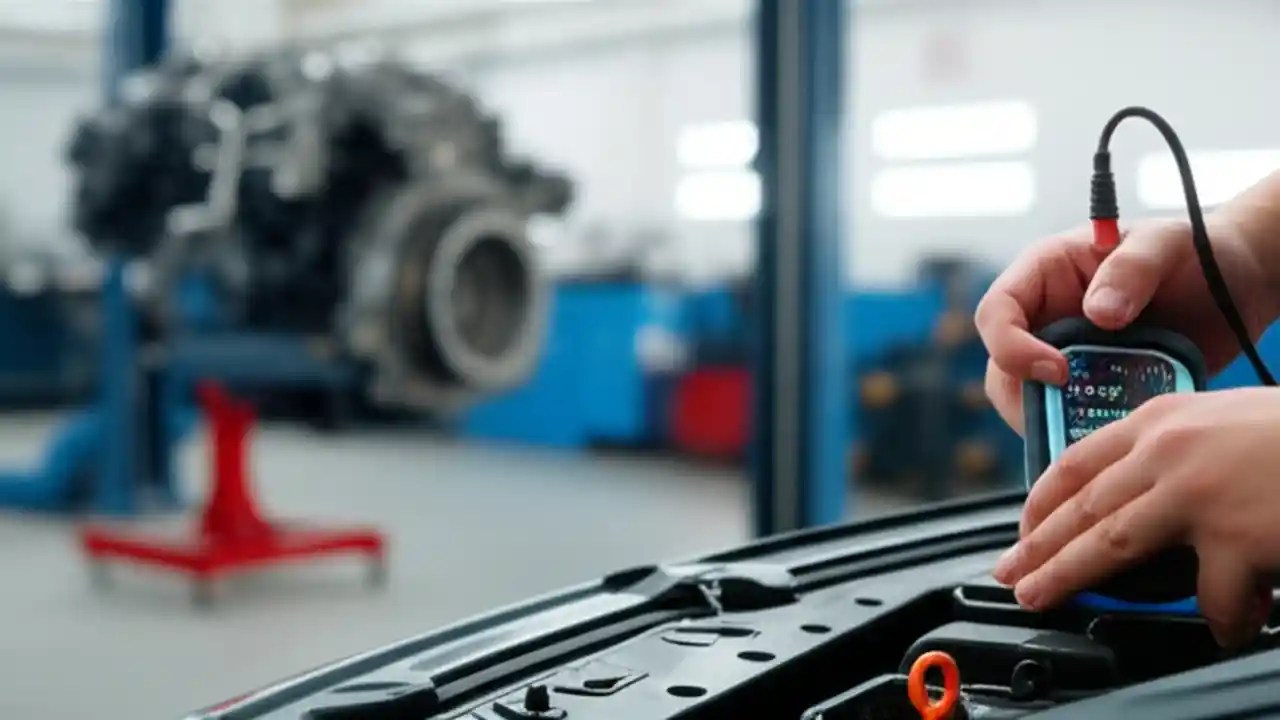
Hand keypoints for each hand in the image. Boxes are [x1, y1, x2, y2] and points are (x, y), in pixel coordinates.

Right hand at [975, 216, 1278, 433]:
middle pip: (1002, 369)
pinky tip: (1119, 434)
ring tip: (1102, 429)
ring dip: (1056, 421)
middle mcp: (1044, 318)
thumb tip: (1099, 313)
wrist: (1236, 288)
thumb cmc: (1195, 252)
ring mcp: (1065, 356)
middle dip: (1027, 398)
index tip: (1057, 370)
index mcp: (1044, 274)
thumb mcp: (1166, 244)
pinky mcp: (1090, 389)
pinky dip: (1086, 433)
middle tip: (1072, 415)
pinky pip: (1069, 419)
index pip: (995, 312)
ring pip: (1029, 401)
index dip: (1010, 347)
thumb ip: (1132, 268)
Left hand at [992, 388, 1279, 647]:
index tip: (1023, 528)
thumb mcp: (1225, 418)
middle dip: (1037, 545)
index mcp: (1164, 419)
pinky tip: (1226, 628)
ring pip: (1109, 545)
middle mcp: (1168, 452)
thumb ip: (1179, 448)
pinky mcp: (1236, 538)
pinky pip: (1210, 596)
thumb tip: (1146, 491)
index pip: (1078, 460)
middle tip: (1011, 573)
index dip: (1041, 499)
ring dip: (1068, 577)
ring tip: (1042, 598)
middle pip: (1081, 507)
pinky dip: (1218, 619)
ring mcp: (1196, 495)